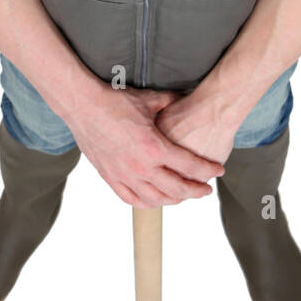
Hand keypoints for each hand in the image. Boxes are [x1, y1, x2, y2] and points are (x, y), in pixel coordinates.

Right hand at [63, 83, 224, 207]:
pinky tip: (155, 199)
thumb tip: (188, 98)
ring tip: (183, 196)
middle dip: (196, 191)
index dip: (208, 170)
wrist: (83, 106)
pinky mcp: (110, 178)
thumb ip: (172, 102)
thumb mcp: (149, 99)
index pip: (190, 166)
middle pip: (177, 188)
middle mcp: (141, 167)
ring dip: (174, 200)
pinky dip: (147, 202)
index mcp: (154, 147)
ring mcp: (124, 175)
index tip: (218, 171)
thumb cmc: (115, 101)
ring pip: (156, 199)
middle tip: (206, 190)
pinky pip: (131, 199)